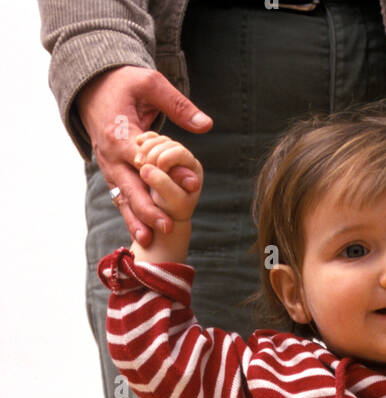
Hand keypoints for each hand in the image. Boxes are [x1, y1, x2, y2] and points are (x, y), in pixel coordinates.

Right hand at [76, 65, 212, 245]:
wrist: (93, 87)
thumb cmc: (124, 84)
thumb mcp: (151, 84)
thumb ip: (178, 106)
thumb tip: (205, 124)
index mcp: (120, 133)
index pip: (145, 159)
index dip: (166, 173)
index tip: (190, 184)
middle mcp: (110, 154)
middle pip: (130, 187)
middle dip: (148, 209)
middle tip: (168, 227)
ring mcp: (108, 166)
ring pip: (122, 197)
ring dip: (136, 219)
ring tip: (149, 240)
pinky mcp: (111, 172)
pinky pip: (120, 197)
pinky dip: (130, 215)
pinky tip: (142, 234)